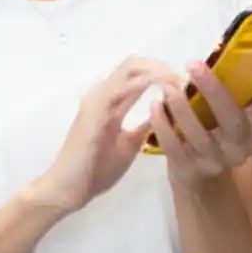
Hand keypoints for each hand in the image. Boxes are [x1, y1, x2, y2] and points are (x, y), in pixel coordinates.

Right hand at [31, 57, 173, 213]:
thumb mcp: (129, 145)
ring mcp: (97, 98)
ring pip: (130, 68)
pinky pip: (123, 86)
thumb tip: (167, 114)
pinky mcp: (95, 108)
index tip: (183, 84)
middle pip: (134, 63)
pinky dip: (146, 82)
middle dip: (161, 66)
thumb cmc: (95, 170)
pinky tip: (163, 88)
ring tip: (178, 83)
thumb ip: (143, 127)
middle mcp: (102, 93)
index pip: (136, 74)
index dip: (161, 72)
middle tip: (183, 80)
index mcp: (111, 101)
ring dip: (157, 71)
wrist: (68, 189)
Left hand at [149, 51, 251, 187]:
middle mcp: (238, 147)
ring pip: (197, 134)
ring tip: (167, 86)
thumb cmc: (222, 135)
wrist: (201, 179)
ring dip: (180, 108)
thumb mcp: (243, 115)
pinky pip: (174, 147)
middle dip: (213, 91)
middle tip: (194, 64)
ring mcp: (213, 161)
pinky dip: (163, 127)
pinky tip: (155, 107)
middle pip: (231, 119)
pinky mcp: (188, 169)